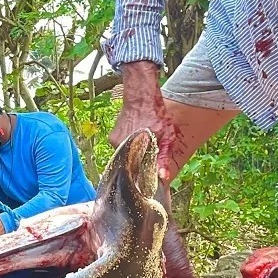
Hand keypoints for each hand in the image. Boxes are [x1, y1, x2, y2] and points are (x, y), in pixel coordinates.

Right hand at [108, 62, 181, 179]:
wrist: (141, 98)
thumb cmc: (156, 115)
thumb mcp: (166, 137)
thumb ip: (164, 158)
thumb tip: (163, 177)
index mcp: (134, 149)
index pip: (136, 173)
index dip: (143, 177)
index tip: (149, 179)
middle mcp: (120, 147)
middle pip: (129, 167)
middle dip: (139, 167)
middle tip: (149, 159)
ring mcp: (114, 143)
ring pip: (124, 159)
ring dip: (133, 158)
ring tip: (143, 149)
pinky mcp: (111, 139)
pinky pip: (120, 151)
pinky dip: (128, 150)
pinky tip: (137, 143)